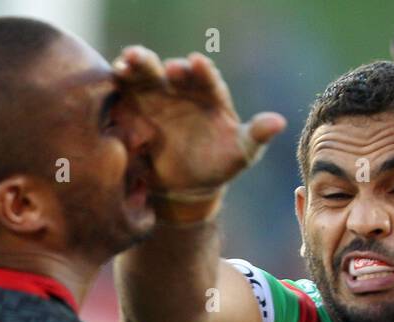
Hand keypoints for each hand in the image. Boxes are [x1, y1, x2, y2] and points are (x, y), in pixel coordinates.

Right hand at [112, 47, 285, 197]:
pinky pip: (125, 95)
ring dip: (136, 67)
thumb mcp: (241, 153)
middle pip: (173, 72)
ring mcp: (156, 97)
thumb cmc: (219, 165)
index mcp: (209, 96)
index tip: (197, 63)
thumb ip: (256, 136)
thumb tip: (280, 123)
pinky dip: (118, 86)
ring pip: (146, 76)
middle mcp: (181, 90)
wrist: (187, 186)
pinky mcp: (134, 109)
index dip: (202, 71)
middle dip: (167, 68)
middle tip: (166, 68)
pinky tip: (113, 80)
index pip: (207, 79)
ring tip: (127, 63)